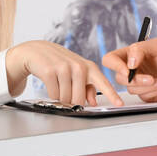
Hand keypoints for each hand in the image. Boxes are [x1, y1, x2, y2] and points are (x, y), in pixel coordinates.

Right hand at [6, 41, 124, 106]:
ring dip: (59, 95)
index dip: (112, 94)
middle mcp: (78, 67)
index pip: (103, 83)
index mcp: (88, 67)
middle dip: (71, 99)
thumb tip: (92, 101)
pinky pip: (53, 94)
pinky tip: (50, 81)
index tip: (120, 104)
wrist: (36, 51)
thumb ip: (87, 86)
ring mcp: (64, 68)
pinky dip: (50, 92)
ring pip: (65, 98)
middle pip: (79, 99)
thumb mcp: (76, 71)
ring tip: (57, 82)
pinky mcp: (50, 72)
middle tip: (65, 88)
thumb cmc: (59, 63)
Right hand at [101, 37, 156, 101]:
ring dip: (149, 86)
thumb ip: (140, 49)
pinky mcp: (146, 93)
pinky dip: (156, 91)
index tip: (129, 71)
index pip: (110, 59)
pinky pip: (143, 96)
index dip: (115, 66)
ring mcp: (138, 82)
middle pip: (119, 78)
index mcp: (131, 54)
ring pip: (131, 89)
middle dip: (137, 80)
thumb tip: (129, 62)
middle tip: (152, 78)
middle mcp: (132, 68)